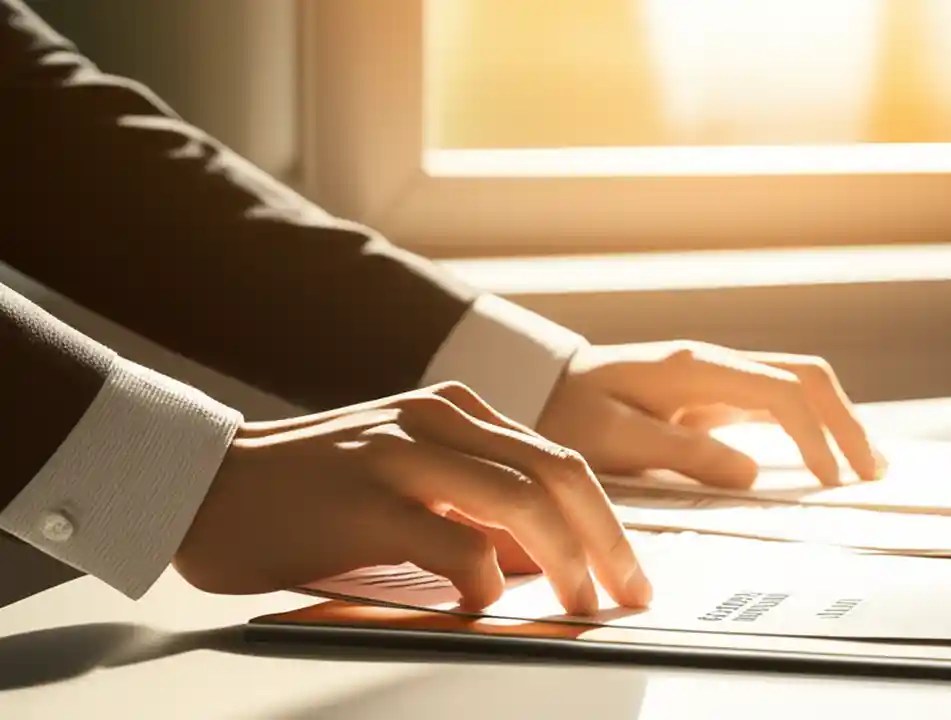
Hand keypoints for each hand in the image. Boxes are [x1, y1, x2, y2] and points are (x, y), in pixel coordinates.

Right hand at [174, 382, 650, 614]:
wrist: (208, 484)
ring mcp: (403, 454)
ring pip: (522, 504)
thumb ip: (472, 501)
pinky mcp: (367, 500)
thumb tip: (541, 557)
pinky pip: (455, 545)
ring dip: (566, 562)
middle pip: (558, 476)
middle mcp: (438, 419)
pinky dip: (484, 582)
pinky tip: (484, 607)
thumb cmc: (310, 490)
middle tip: (629, 594)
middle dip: (607, 542)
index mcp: (455, 409)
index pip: (559, 461)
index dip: (607, 519)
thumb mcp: (408, 475)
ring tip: (581, 606)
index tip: (629, 569)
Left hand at [538, 342, 880, 487]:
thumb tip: (752, 475)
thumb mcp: (614, 439)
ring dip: (836, 421)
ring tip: (865, 465)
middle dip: (847, 422)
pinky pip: (777, 403)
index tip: (831, 481)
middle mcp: (715, 364)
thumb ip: (682, 453)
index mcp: (695, 368)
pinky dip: (810, 426)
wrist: (542, 388)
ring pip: (798, 386)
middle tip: (874, 472)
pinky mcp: (713, 395)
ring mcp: (717, 377)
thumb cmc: (568, 414)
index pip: (783, 392)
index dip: (817, 436)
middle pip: (806, 377)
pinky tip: (824, 454)